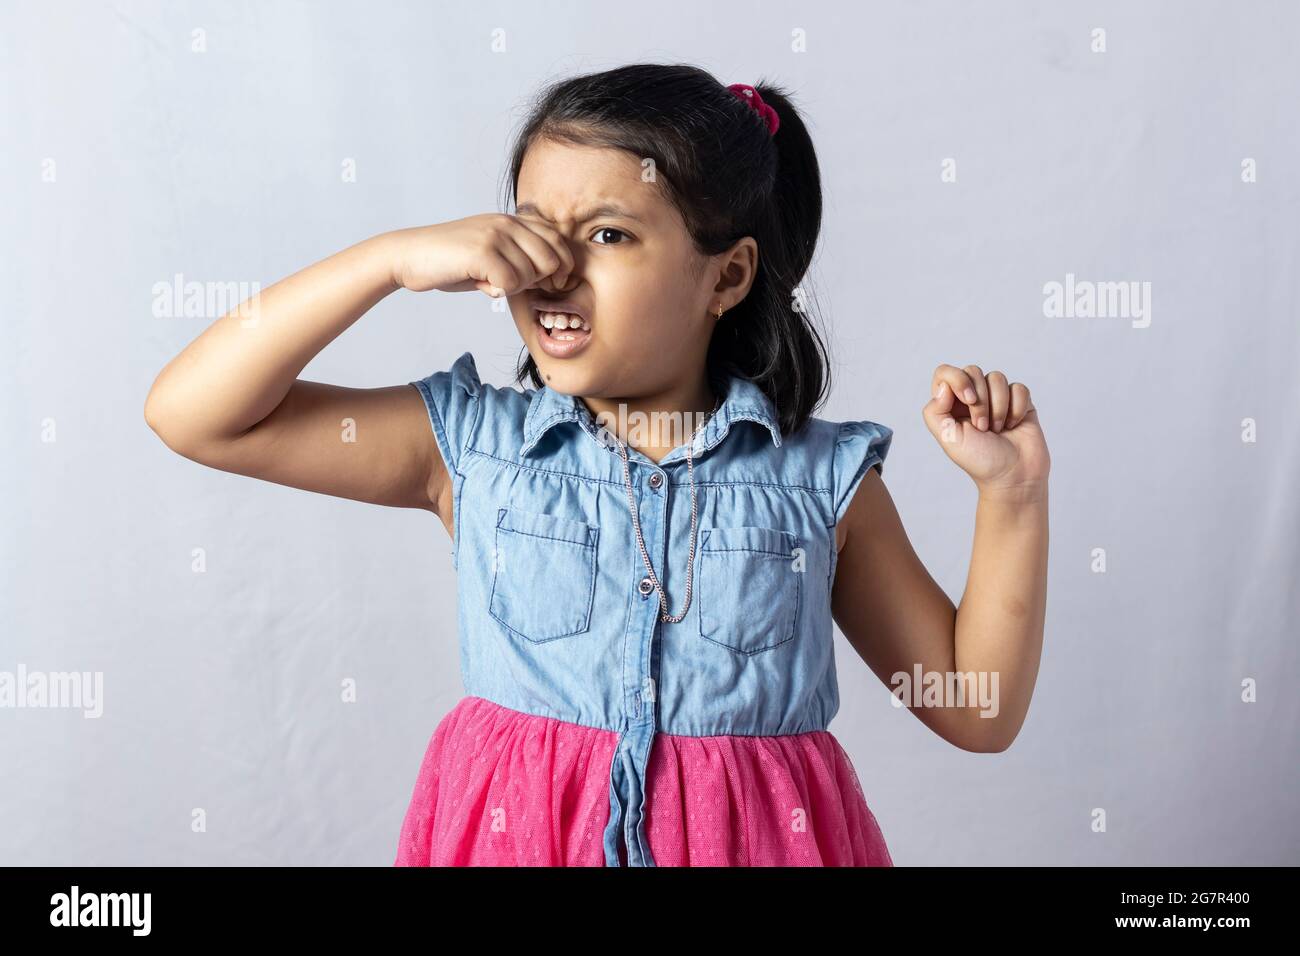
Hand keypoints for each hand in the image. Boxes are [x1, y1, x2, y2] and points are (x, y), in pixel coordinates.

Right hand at [386, 214, 575, 296]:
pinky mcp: (482, 252)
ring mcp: (495, 235)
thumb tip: (554, 278)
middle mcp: (506, 223)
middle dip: (537, 281)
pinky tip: (479, 284)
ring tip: (487, 281)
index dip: (560, 267)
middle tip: (510, 284)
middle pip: (551, 260)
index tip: (548, 283)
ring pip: (530, 275)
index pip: (557, 240)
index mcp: (511, 220)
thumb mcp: (491, 253)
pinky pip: (510, 284)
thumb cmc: (450, 261)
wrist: (409, 256)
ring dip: (511, 288)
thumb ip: (519, 259)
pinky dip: (496, 292)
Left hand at [922, 364, 1049, 498]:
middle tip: (982, 427)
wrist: (1013, 476)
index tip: (968, 400)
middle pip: (973, 371)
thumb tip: (944, 386)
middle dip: (980, 400)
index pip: (945, 373)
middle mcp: (972, 398)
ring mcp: (997, 398)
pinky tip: (1014, 426)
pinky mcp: (1019, 402)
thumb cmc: (979, 460)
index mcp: (950, 405)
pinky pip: (1019, 388)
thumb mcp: (948, 438)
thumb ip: (934, 411)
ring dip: (999, 407)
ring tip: (998, 429)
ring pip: (997, 378)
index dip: (957, 380)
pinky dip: (1017, 408)